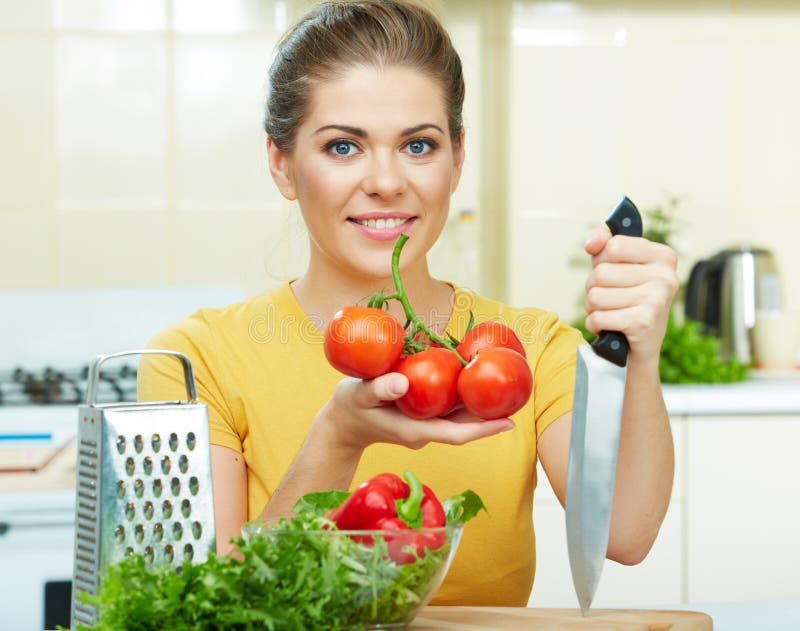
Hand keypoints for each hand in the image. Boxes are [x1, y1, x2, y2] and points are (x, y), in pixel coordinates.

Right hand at [313, 372, 514, 452]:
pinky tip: (474, 379)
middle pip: (465, 426)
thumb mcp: (357, 395)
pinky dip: (464, 397)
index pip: (456, 434)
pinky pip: (449, 409)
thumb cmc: (349, 408)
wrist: (341, 423)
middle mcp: (425, 430)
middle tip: (519, 397)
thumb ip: (378, 388)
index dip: (484, 429)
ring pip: (459, 418)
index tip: (509, 422)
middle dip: (492, 415)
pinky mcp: (422, 416)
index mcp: (415, 431)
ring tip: (506, 387)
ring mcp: (424, 425)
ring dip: (481, 406)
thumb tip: (404, 381)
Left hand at [583, 229, 678, 364]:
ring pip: (595, 295)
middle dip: (594, 288)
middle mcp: (665, 276)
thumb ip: (604, 243)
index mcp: (663, 256)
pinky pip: (598, 317)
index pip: (614, 245)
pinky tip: (609, 327)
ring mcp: (656, 300)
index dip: (601, 260)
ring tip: (611, 313)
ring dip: (593, 308)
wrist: (640, 347)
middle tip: (611, 299)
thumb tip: (591, 242)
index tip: (611, 270)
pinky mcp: (643, 323)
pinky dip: (595, 324)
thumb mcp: (619, 265)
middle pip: (601, 273)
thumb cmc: (626, 300)